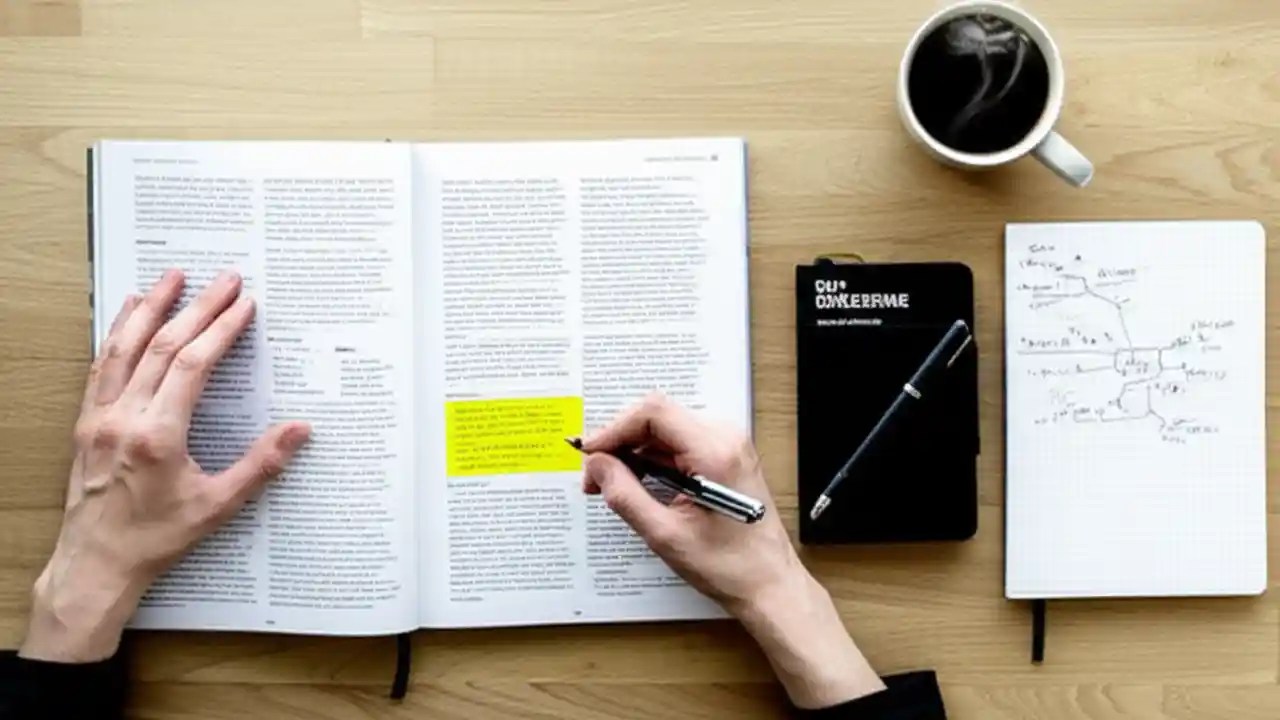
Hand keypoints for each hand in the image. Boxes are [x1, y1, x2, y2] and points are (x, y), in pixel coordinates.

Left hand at [21, 269, 309, 662]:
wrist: (96, 563)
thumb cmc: (155, 539)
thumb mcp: (217, 506)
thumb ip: (261, 464)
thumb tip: (299, 430)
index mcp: (157, 436)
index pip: (192, 366)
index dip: (220, 330)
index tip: (243, 305)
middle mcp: (123, 418)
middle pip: (162, 347)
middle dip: (197, 308)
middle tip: (225, 279)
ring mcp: (99, 417)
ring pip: (124, 347)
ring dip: (151, 308)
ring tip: (173, 278)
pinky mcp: (85, 422)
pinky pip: (102, 365)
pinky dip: (118, 333)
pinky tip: (129, 312)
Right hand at [581, 395, 884, 707]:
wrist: (769, 583)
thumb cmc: (731, 566)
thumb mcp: (665, 534)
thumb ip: (626, 495)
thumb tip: (598, 466)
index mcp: (716, 451)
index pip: (653, 412)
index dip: (614, 428)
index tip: (590, 453)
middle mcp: (725, 438)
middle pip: (657, 417)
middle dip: (620, 441)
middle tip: (595, 476)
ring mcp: (727, 445)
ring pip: (665, 428)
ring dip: (633, 451)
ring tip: (610, 483)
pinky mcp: (724, 456)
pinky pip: (678, 443)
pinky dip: (652, 458)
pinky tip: (635, 483)